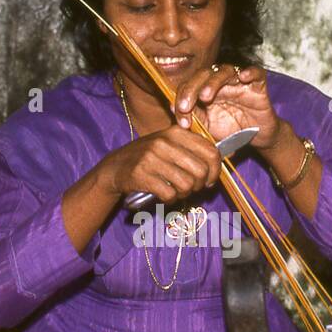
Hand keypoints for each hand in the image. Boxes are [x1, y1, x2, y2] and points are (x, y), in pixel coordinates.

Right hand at [98, 126, 221, 204]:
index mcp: (176, 132)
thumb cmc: (148, 158)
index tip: (209, 180)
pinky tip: (164, 195)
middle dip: (199, 185)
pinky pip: (169, 193)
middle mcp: (164, 142)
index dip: (215, 171)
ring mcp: (152, 158)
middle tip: (191, 188)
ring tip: (176, 191)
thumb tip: (216, 167)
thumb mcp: (169, 145)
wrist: (115, 167)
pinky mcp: (142, 175)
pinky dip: (170, 199)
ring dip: (184, 193)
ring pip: (187, 184)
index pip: (210, 152)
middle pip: (200, 171)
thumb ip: (192, 151)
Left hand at [172, 64, 283, 150]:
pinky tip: (243, 77)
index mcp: (205, 90)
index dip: (181, 98)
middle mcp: (220, 83)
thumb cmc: (231, 130)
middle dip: (191, 89)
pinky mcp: (258, 85)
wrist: (257, 137)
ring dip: (213, 82)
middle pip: (203, 74)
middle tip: (185, 106)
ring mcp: (239, 82)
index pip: (189, 85)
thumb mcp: (209, 127)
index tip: (180, 118)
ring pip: (225, 71)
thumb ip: (194, 117)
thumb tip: (173, 108)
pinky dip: (250, 72)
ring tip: (205, 96)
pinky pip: (256, 72)